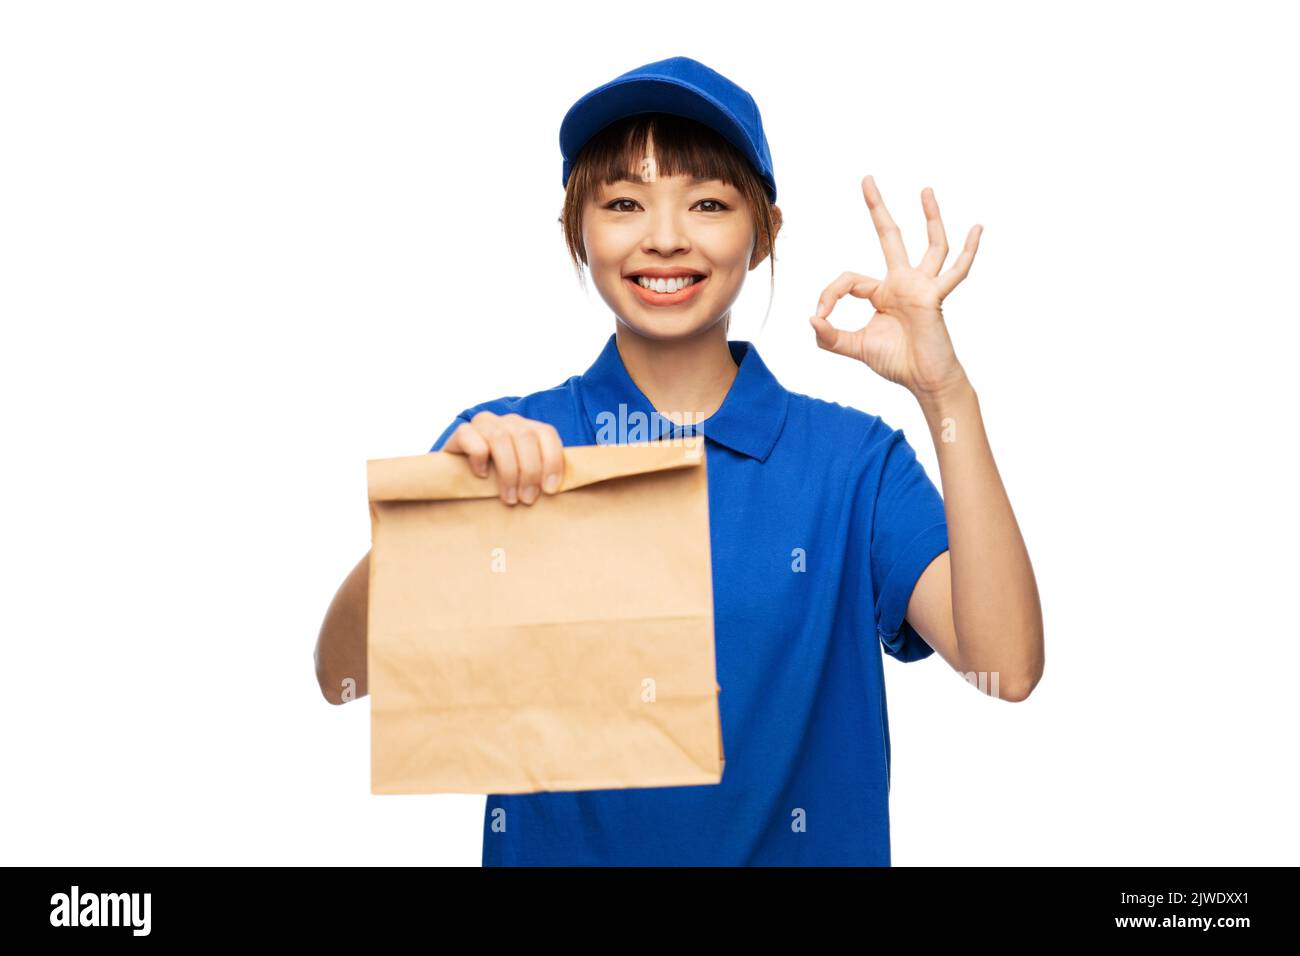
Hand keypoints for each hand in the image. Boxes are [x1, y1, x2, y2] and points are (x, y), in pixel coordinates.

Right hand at [441, 411, 564, 505]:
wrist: (458, 476)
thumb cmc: (499, 480)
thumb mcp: (523, 476)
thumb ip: (540, 476)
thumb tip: (556, 491)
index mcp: (527, 427)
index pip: (547, 433)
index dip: (553, 461)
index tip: (550, 490)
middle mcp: (507, 421)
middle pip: (526, 437)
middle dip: (530, 471)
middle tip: (527, 499)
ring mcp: (484, 423)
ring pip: (501, 438)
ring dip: (508, 472)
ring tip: (510, 498)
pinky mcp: (461, 432)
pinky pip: (472, 439)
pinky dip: (480, 459)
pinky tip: (482, 476)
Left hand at [809, 175, 981, 399]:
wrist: (923, 381)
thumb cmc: (895, 361)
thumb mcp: (855, 347)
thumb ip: (830, 337)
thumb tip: (811, 320)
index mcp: (882, 293)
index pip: (849, 279)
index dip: (829, 294)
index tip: (820, 317)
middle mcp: (902, 283)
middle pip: (890, 236)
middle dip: (877, 208)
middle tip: (867, 179)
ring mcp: (922, 287)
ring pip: (931, 246)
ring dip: (930, 218)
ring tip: (925, 190)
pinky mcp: (936, 298)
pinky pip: (956, 272)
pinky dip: (968, 251)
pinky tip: (978, 228)